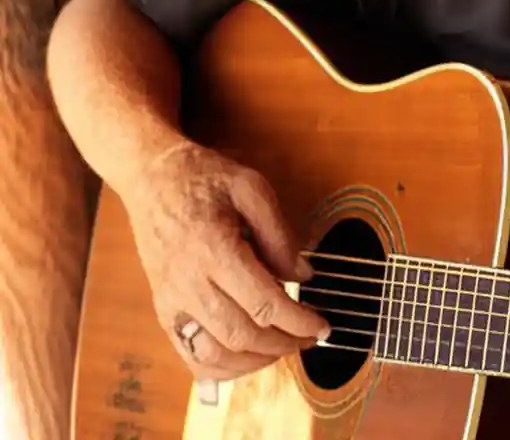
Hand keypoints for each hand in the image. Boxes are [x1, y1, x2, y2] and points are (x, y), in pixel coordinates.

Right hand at [123, 140, 329, 380]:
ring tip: (283, 347)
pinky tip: (248, 358)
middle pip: (241, 334)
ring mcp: (171, 300)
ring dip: (255, 361)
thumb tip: (304, 276)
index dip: (299, 321)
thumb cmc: (204, 179)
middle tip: (308, 337)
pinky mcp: (164, 308)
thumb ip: (281, 235)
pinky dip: (221, 367)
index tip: (322, 326)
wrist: (151, 177)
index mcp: (214, 250)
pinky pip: (189, 354)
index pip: (263, 303)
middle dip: (283, 344)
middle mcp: (188, 282)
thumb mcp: (252, 189)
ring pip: (214, 353)